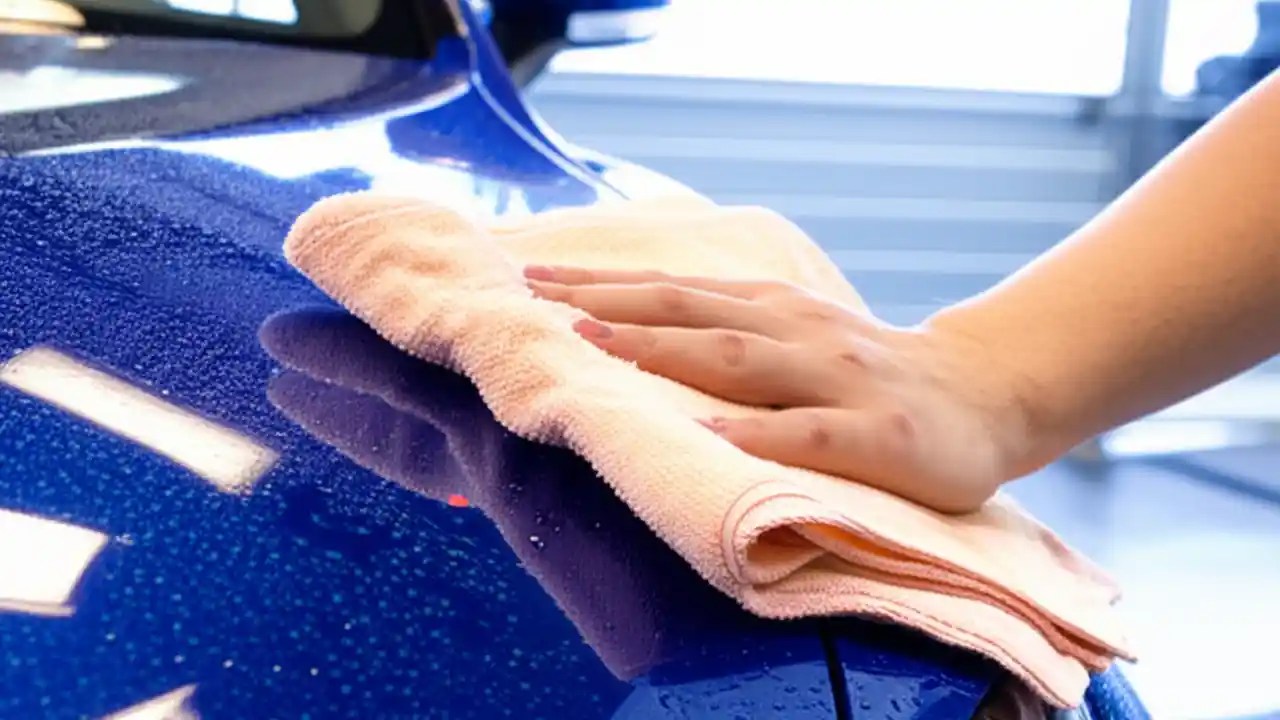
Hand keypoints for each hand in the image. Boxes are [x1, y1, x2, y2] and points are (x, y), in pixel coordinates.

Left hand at [525, 265, 1035, 513]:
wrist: (983, 395)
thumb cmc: (870, 376)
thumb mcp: (798, 342)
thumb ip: (735, 336)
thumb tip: (636, 334)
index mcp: (775, 312)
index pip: (678, 291)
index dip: (606, 283)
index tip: (533, 275)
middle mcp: (798, 332)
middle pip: (692, 312)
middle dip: (611, 302)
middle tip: (536, 294)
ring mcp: (838, 380)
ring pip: (740, 360)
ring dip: (665, 347)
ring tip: (598, 341)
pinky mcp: (876, 436)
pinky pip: (810, 434)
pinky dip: (760, 433)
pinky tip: (713, 436)